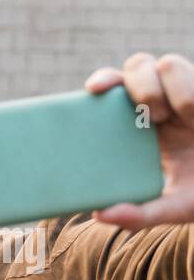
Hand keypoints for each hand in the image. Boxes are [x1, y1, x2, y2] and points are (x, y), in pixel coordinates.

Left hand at [86, 53, 193, 227]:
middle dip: (141, 86)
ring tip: (185, 119)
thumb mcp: (173, 208)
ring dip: (174, 90)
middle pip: (137, 65)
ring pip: (169, 63)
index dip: (104, 79)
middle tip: (155, 117)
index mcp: (137, 125)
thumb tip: (101, 215)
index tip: (95, 89)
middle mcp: (160, 102)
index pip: (113, 89)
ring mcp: (187, 92)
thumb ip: (140, 216)